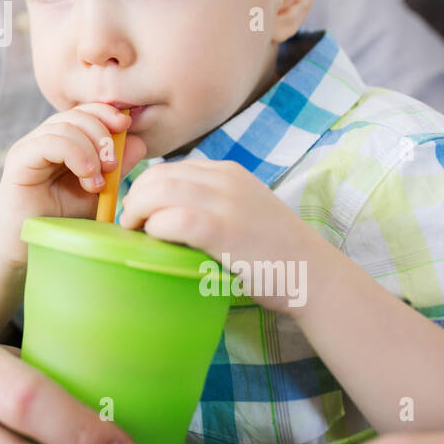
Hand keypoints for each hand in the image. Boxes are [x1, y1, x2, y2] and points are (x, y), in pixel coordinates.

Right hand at [0, 104, 146, 258]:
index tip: (126, 126)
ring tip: (97, 182)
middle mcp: (43, 139)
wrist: (30, 248)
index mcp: (61, 142)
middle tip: (113, 166)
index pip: (84, 112)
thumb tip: (138, 141)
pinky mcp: (19, 159)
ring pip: (65, 126)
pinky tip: (86, 176)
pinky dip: (74, 154)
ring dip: (90, 150)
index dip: (106, 113)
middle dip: (102, 134)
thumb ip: (117, 168)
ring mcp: (29, 147)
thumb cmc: (62, 222)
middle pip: (76, 115)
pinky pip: (50, 142)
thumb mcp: (98, 193)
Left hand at [117, 157, 316, 312]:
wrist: (313, 275)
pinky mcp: (224, 230)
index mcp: (229, 173)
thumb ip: (211, 203)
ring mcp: (226, 203)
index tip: (138, 212)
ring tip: (136, 233)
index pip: (170, 168)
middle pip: (158, 175)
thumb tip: (163, 213)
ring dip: (138, 212)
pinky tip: (155, 240)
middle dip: (135, 198)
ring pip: (159, 191)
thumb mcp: (243, 211)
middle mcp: (226, 180)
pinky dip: (156, 228)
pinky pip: (173, 219)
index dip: (145, 188)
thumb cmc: (274, 253)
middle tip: (130, 224)